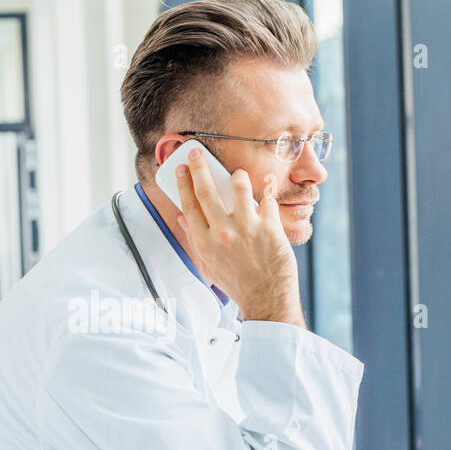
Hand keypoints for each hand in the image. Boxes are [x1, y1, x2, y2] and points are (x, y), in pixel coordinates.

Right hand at [173, 149, 302, 326]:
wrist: (266, 298)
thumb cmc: (236, 282)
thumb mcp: (208, 265)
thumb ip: (195, 239)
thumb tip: (182, 218)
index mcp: (204, 242)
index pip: (188, 204)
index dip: (183, 183)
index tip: (180, 168)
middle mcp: (222, 232)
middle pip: (206, 190)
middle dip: (199, 166)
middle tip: (197, 152)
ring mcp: (247, 228)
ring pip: (239, 186)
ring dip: (237, 175)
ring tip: (238, 174)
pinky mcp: (270, 227)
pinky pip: (267, 198)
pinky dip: (268, 189)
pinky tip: (268, 184)